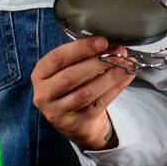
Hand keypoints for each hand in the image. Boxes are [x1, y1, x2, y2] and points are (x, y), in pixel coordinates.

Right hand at [32, 36, 135, 150]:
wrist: (74, 123)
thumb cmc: (71, 87)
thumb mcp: (67, 70)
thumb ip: (81, 57)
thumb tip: (109, 44)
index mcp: (40, 74)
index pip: (58, 58)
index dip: (81, 48)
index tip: (102, 41)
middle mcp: (44, 94)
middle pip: (71, 76)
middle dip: (98, 62)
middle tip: (118, 52)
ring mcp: (58, 112)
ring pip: (86, 92)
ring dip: (109, 76)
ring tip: (126, 65)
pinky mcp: (76, 124)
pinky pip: (99, 103)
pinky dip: (116, 88)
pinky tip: (127, 77)